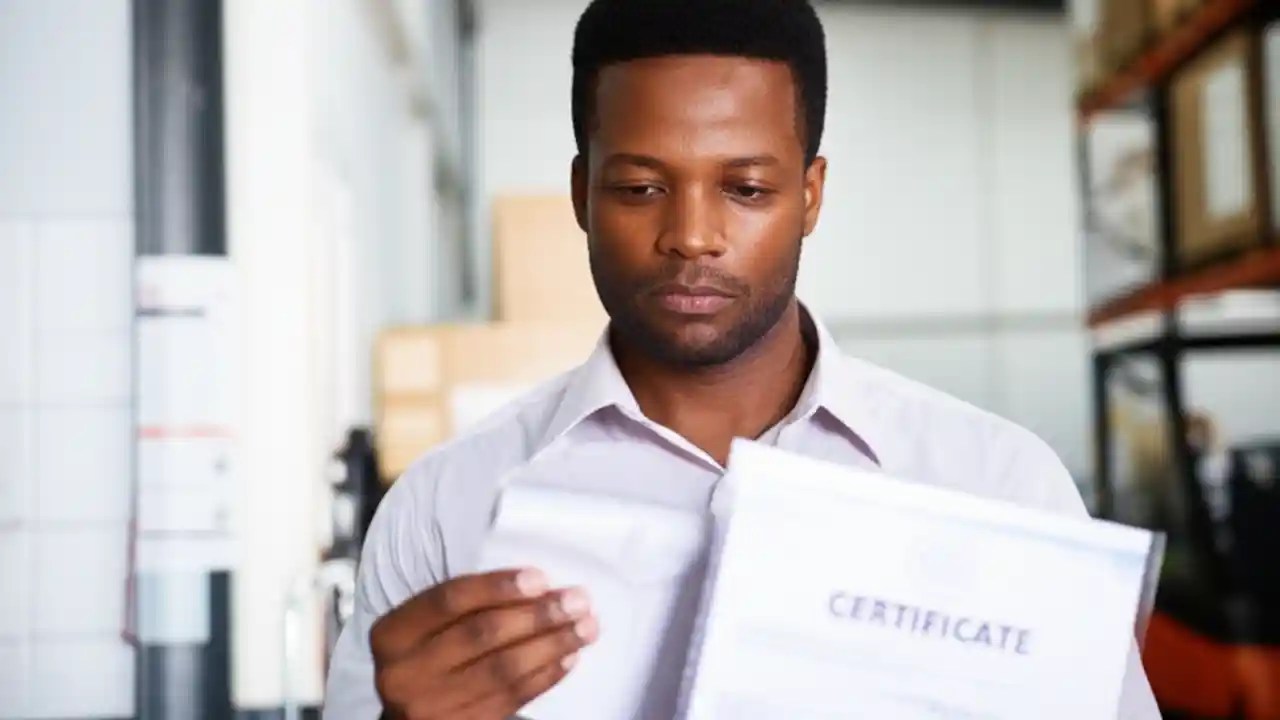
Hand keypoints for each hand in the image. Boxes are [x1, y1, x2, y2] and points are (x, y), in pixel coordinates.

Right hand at [371, 568, 598, 719]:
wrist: (409, 713)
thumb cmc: (427, 655)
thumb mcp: (427, 626)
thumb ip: (466, 605)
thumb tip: (538, 587)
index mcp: (392, 633)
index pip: (449, 600)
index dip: (497, 587)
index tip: (541, 578)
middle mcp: (404, 673)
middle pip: (481, 635)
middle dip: (537, 615)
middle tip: (577, 600)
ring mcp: (430, 707)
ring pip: (502, 669)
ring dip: (552, 645)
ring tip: (584, 627)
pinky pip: (512, 699)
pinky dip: (545, 676)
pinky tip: (568, 657)